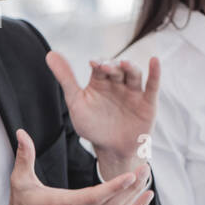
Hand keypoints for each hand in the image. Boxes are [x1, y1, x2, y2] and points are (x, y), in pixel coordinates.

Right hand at [0, 129, 155, 204]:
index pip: (94, 198)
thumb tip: (21, 133)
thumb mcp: (19, 181)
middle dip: (132, 187)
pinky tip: (144, 199)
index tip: (131, 175)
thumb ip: (24, 156)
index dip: (115, 187)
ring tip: (147, 180)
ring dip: (136, 198)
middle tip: (145, 168)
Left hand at [46, 51, 159, 165]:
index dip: (98, 64)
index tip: (93, 64)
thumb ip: (65, 78)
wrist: (111, 150)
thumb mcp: (76, 102)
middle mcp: (118, 83)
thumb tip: (50, 54)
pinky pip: (152, 85)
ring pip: (134, 74)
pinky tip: (154, 61)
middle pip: (117, 69)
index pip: (100, 67)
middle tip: (105, 67)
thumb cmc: (92, 126)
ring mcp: (133, 92)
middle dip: (112, 67)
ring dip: (130, 67)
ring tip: (124, 64)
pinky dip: (155, 73)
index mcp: (100, 81)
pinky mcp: (147, 102)